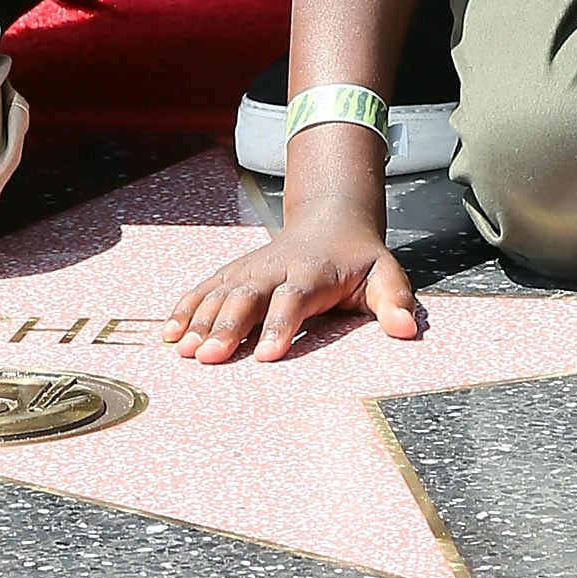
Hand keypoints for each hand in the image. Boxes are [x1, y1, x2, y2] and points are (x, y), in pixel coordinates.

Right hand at [163, 210, 418, 364]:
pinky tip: (169, 334)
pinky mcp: (235, 272)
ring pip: (221, 292)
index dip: (280, 323)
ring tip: (183, 350)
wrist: (329, 220)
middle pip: (248, 295)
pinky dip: (185, 309)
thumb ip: (395, 300)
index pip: (294, 297)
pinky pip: (206, 289)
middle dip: (227, 326)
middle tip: (209, 357)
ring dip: (200, 321)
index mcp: (312, 271)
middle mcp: (276, 267)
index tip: (267, 355)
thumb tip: (407, 329)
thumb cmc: (359, 258)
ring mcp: (251, 268)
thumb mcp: (386, 273)